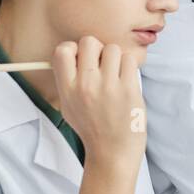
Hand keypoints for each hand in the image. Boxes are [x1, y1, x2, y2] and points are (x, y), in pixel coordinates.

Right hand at [53, 37, 145, 163]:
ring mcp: (108, 86)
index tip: (82, 57)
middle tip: (102, 65)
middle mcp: (86, 85)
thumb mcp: (69, 106)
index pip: (63, 50)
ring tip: (116, 75)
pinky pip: (130, 60)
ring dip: (116, 58)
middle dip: (97, 49)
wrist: (112, 151)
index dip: (74, 48)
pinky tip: (126, 80)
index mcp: (67, 89)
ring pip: (112, 49)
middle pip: (89, 42)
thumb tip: (71, 52)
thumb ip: (68, 80)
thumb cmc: (92, 128)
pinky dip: (129, 66)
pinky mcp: (129, 89)